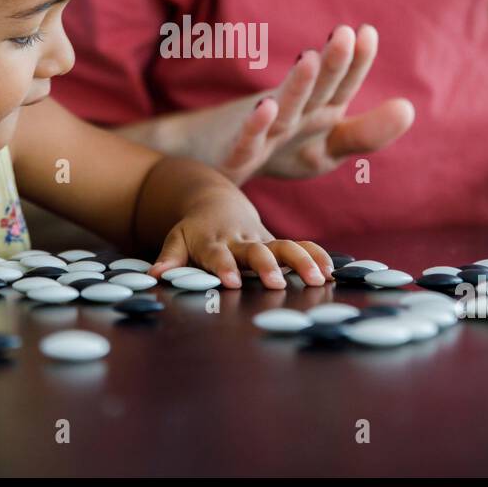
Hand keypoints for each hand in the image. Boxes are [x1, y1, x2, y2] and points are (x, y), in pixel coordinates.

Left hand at [149, 190, 331, 289]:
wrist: (217, 202)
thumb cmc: (195, 230)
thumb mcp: (177, 239)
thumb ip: (170, 258)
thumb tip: (154, 275)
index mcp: (213, 241)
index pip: (218, 255)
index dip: (224, 267)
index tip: (233, 282)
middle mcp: (240, 240)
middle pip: (255, 251)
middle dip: (266, 266)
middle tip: (276, 283)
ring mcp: (262, 239)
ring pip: (284, 247)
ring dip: (301, 261)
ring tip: (318, 279)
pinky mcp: (277, 241)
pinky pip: (300, 246)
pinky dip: (316, 255)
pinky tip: (333, 271)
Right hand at [210, 24, 414, 184]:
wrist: (217, 160)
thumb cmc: (280, 148)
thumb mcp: (329, 146)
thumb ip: (368, 132)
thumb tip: (410, 108)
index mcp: (318, 110)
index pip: (342, 84)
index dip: (356, 61)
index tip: (367, 32)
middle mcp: (293, 113)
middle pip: (316, 88)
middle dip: (331, 63)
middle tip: (345, 33)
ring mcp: (263, 131)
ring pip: (283, 107)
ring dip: (296, 85)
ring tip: (308, 59)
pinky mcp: (237, 154)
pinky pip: (247, 140)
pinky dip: (255, 125)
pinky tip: (263, 108)